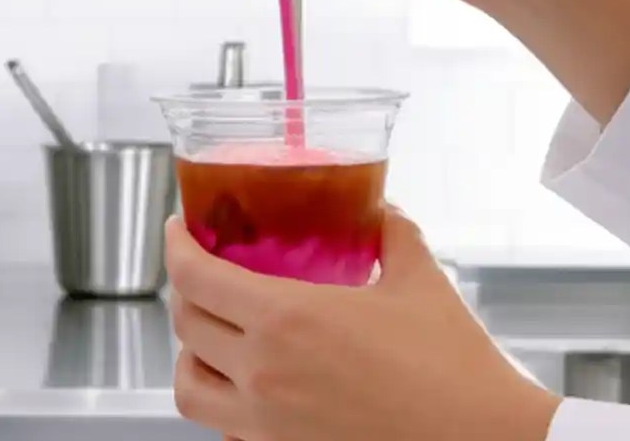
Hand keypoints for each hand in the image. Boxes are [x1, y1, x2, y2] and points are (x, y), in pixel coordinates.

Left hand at [165, 212, 560, 440]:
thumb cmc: (455, 369)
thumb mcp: (420, 280)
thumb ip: (391, 235)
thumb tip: (378, 210)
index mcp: (286, 319)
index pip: (193, 276)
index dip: (174, 245)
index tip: (179, 229)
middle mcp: (262, 373)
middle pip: (183, 325)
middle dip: (184, 290)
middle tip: (202, 273)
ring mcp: (265, 424)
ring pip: (188, 387)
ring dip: (189, 355)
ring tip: (211, 337)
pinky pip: (223, 427)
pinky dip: (222, 401)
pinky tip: (250, 384)